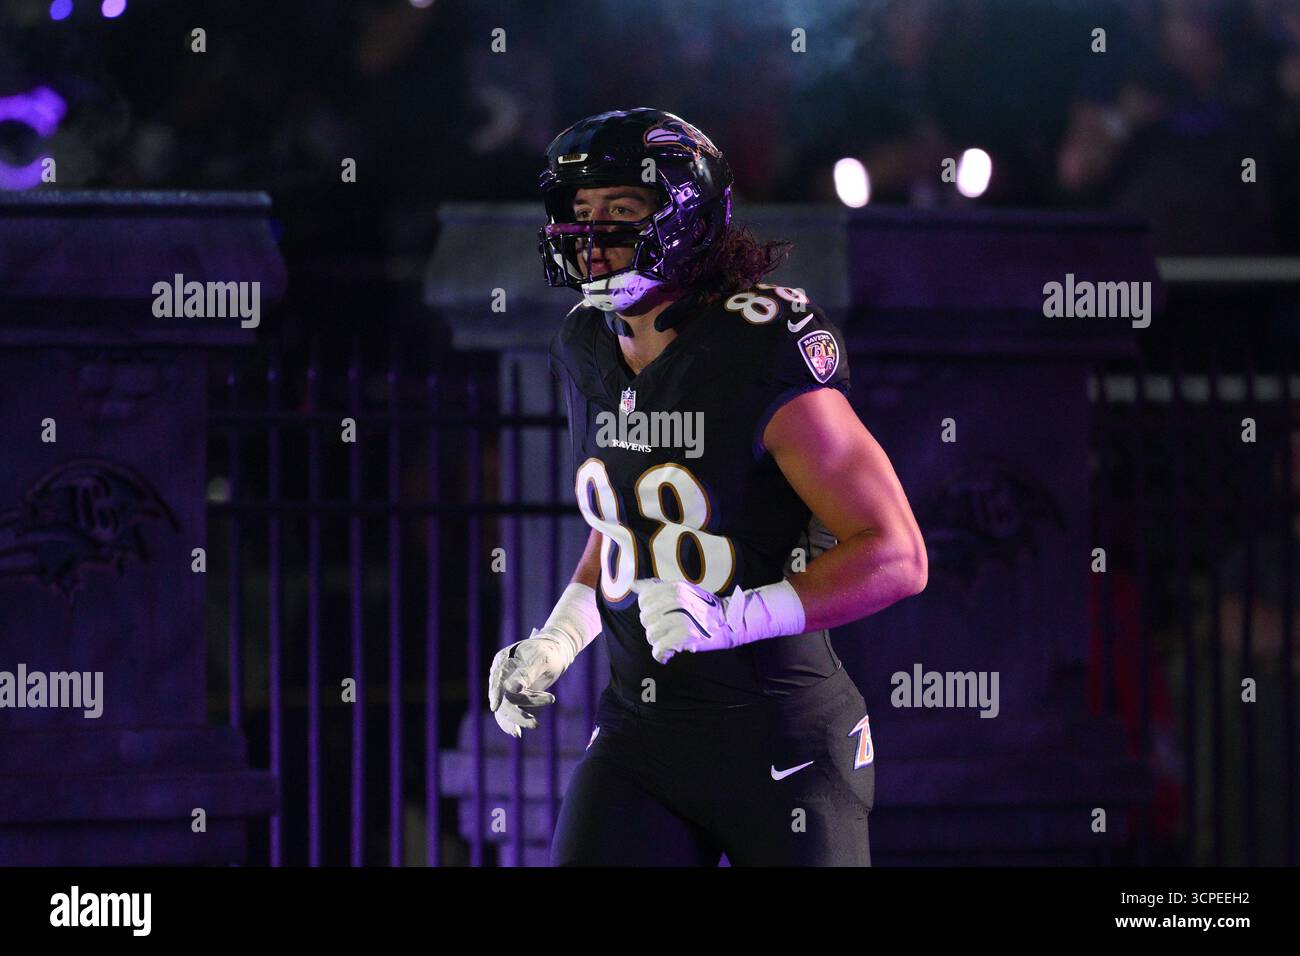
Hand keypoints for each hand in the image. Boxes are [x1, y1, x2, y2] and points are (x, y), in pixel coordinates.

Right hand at [487, 628, 568, 737]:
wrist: (557, 652)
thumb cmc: (549, 652)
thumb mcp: (540, 659)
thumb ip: (526, 673)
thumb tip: (511, 689)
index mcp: (503, 661)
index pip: (497, 679)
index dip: (496, 693)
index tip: (496, 707)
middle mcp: (500, 674)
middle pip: (502, 697)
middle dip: (517, 711)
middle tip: (535, 723)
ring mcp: (505, 686)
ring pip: (506, 707)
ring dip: (520, 717)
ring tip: (536, 725)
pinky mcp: (513, 696)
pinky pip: (508, 711)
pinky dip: (513, 721)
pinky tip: (517, 733)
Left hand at [630, 577, 744, 663]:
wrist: (729, 622)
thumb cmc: (704, 607)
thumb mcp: (683, 591)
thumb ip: (657, 588)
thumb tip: (633, 585)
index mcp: (675, 587)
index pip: (644, 599)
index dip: (647, 610)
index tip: (658, 616)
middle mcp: (678, 600)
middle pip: (645, 618)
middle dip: (652, 627)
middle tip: (665, 631)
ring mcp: (682, 618)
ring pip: (651, 634)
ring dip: (657, 641)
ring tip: (668, 641)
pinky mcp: (686, 637)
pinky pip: (659, 649)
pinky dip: (660, 655)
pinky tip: (667, 655)